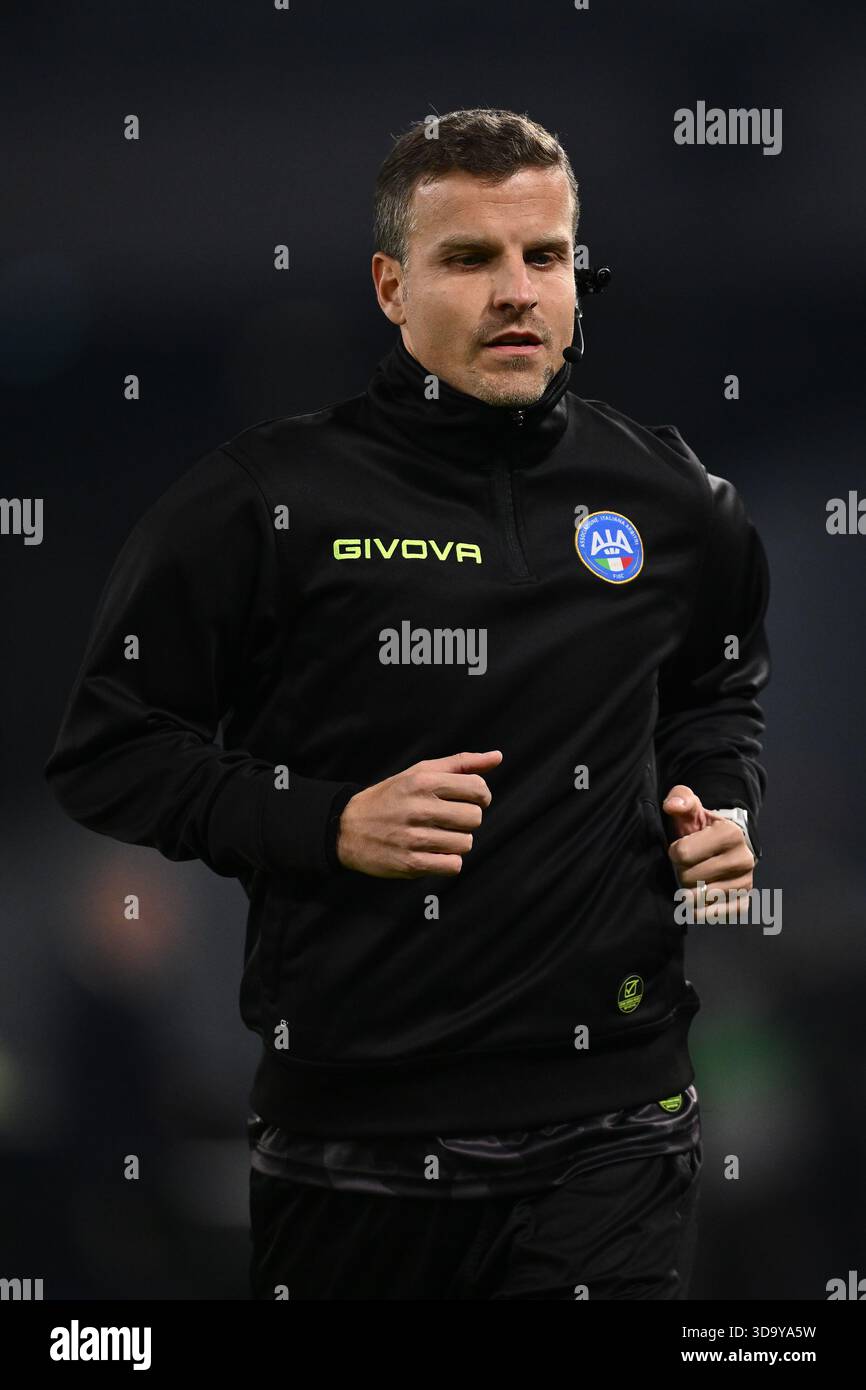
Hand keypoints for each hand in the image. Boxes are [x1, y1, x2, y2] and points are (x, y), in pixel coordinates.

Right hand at [336, 750, 502, 877]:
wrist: (347, 828)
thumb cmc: (390, 797)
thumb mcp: (419, 772)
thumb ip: (460, 763)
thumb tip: (498, 757)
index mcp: (423, 781)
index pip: (478, 788)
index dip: (481, 796)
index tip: (467, 800)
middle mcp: (418, 807)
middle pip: (475, 818)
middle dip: (466, 820)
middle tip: (448, 820)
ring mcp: (414, 837)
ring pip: (466, 843)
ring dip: (456, 842)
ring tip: (436, 836)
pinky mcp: (410, 863)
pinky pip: (453, 865)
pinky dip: (447, 861)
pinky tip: (432, 852)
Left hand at [661, 784, 755, 921]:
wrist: (724, 845)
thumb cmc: (700, 826)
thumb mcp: (690, 807)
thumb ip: (680, 799)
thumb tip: (672, 805)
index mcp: (731, 834)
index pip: (682, 853)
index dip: (673, 851)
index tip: (679, 847)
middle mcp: (744, 859)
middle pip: (689, 878)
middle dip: (679, 872)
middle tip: (684, 865)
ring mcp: (746, 882)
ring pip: (700, 898)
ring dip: (688, 891)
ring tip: (691, 879)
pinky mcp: (743, 901)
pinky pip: (716, 915)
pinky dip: (701, 912)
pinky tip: (695, 903)